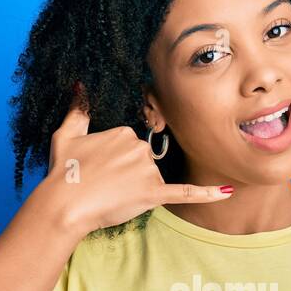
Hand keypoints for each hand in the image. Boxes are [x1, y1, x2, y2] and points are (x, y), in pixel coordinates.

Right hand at [41, 83, 231, 235]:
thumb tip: (80, 86)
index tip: (98, 169)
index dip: (115, 160)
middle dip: (127, 173)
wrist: (64, 204)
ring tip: (110, 195)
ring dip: (136, 188)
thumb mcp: (66, 135)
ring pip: (152, 177)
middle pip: (143, 159)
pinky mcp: (154, 194)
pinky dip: (208, 193)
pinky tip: (227, 192)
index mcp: (123, 132)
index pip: (130, 143)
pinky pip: (186, 192)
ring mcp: (148, 171)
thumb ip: (78, 109)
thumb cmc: (63, 172)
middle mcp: (139, 147)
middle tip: (102, 184)